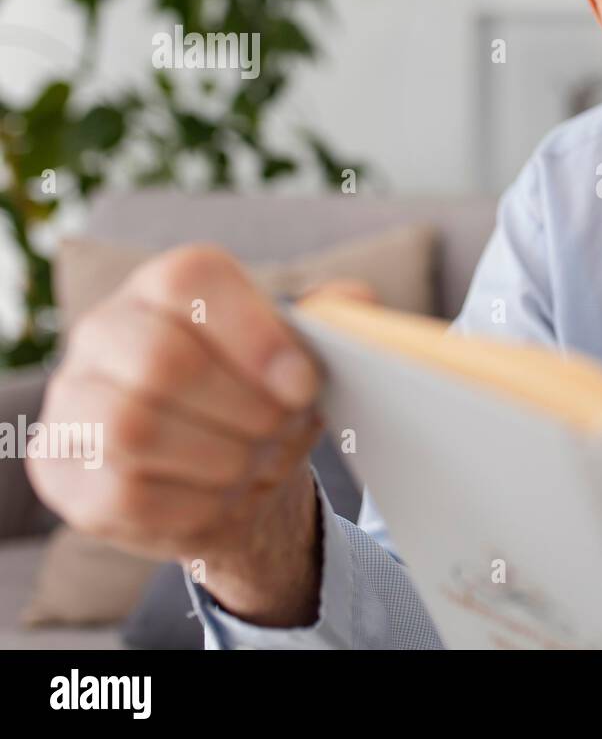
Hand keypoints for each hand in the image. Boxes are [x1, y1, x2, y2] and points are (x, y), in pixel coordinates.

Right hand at [27, 247, 367, 626]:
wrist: (223, 473)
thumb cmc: (262, 397)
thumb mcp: (300, 354)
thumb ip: (329, 322)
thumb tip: (355, 303)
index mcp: (165, 286)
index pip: (193, 281)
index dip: (255, 334)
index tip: (305, 384)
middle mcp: (104, 332)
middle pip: (162, 361)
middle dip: (242, 408)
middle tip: (283, 431)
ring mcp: (73, 403)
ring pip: (135, 429)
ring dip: (221, 457)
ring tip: (258, 464)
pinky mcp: (63, 473)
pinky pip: (126, 493)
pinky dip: (196, 502)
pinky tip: (226, 496)